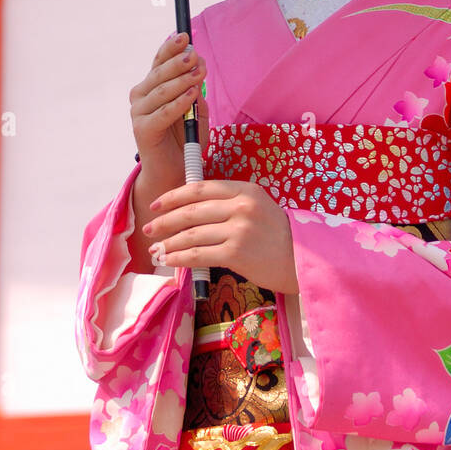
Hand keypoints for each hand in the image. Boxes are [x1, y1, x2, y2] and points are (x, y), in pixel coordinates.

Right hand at [130, 32, 208, 178]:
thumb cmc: (186, 137)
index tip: (185, 36)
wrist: (175, 170)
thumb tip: (198, 62)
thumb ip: (195, 87)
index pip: (159, 61)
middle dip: (179, 62)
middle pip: (159, 73)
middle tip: (195, 55)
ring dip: (181, 80)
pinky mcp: (142, 130)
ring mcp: (138, 113)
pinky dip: (179, 103)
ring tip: (199, 73)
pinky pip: (163, 113)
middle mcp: (141, 96)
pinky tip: (192, 95)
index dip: (170, 47)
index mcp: (151, 86)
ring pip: (162, 91)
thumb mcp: (196, 108)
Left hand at [142, 179, 299, 293]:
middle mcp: (241, 206)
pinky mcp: (236, 253)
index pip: (200, 188)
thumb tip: (191, 210)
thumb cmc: (277, 236)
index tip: (157, 204)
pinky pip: (199, 254)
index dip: (174, 196)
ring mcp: (239, 229)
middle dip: (165, 220)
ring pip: (192, 234)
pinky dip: (180, 258)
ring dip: (168, 242)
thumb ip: (229, 203)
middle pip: (192, 211)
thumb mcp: (258, 207)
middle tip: (149, 229)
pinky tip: (170, 260)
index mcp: (245, 190)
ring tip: (156, 250)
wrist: (301, 260)